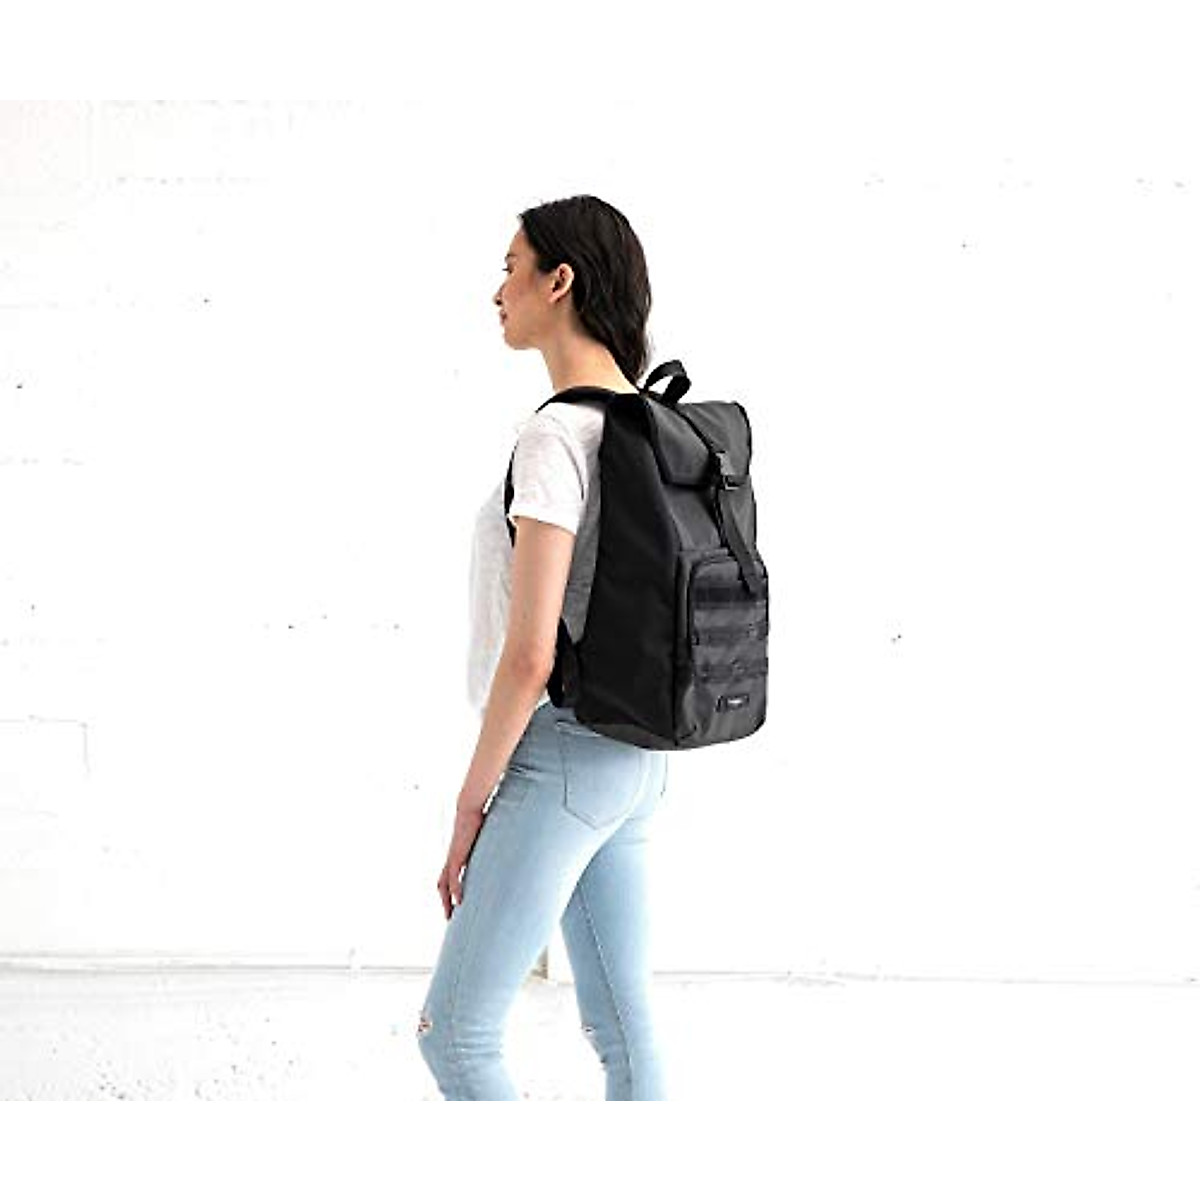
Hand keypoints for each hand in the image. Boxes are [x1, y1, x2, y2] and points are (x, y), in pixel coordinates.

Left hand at [437, 806, 486, 920]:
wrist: (469, 806)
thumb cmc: (480, 818)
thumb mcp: (487, 837)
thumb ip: (494, 844)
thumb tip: (512, 846)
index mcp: (458, 856)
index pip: (449, 878)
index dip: (451, 892)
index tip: (457, 905)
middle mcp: (452, 858)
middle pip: (441, 884)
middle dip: (445, 901)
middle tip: (450, 917)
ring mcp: (452, 857)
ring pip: (443, 884)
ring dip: (446, 900)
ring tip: (451, 914)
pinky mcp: (456, 855)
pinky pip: (453, 877)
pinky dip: (455, 890)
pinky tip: (459, 900)